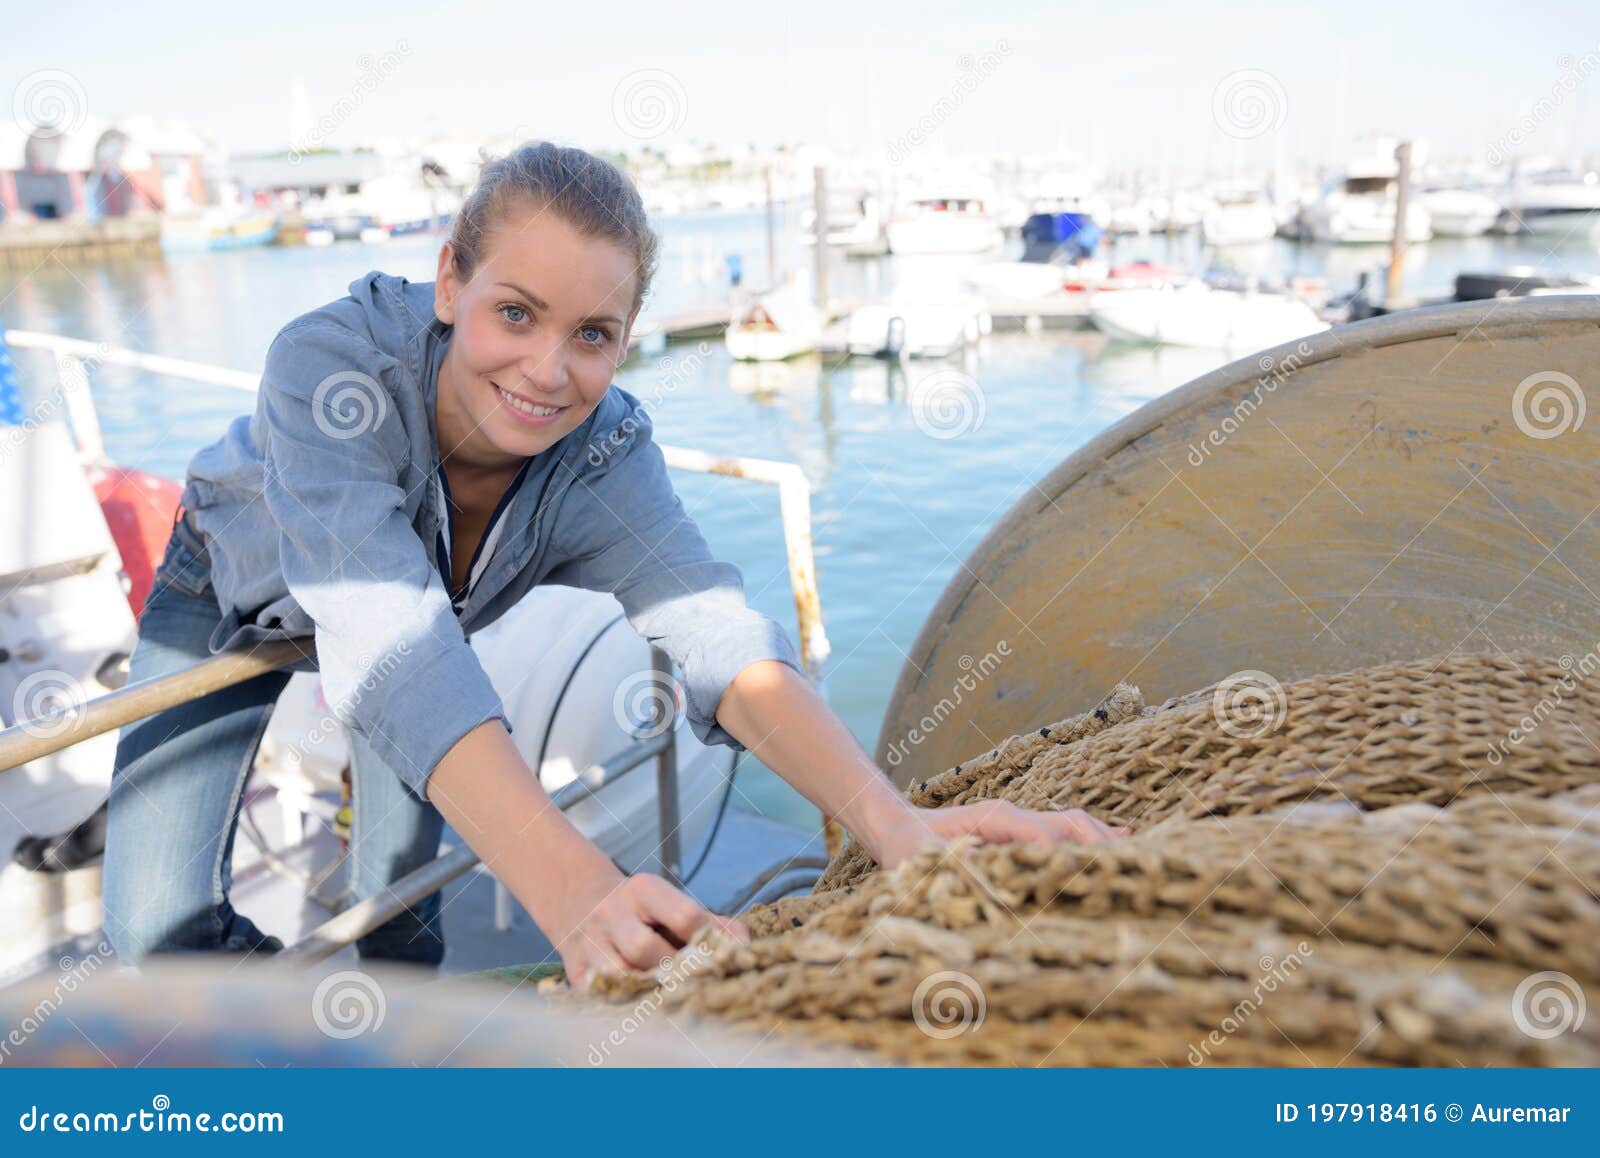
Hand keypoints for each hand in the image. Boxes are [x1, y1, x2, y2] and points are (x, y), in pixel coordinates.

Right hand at [549, 864, 747, 992]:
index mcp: (644, 890)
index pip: (683, 914)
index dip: (707, 940)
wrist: (578, 900)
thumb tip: (745, 944)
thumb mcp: (670, 903)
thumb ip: (711, 922)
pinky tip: (637, 1010)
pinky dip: (618, 1003)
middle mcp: (612, 911)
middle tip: (693, 985)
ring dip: (644, 991)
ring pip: (616, 974)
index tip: (720, 958)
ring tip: (667, 1002)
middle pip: (644, 948)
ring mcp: (589, 940)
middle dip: (672, 971)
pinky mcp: (574, 969)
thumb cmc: (639, 910)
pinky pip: (597, 993)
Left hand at [870, 799, 1129, 870]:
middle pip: (1071, 826)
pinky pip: (1065, 832)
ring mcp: (1020, 823)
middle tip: (1133, 876)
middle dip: (1101, 850)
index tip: (1092, 884)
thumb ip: (953, 867)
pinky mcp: (1020, 832)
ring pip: (1075, 826)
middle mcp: (1014, 817)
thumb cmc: (904, 846)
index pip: (1044, 837)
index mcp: (994, 820)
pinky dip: (1094, 839)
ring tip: (1140, 861)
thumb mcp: (921, 860)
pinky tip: (1124, 844)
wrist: (894, 824)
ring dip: (1103, 844)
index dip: (1067, 860)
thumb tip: (987, 878)